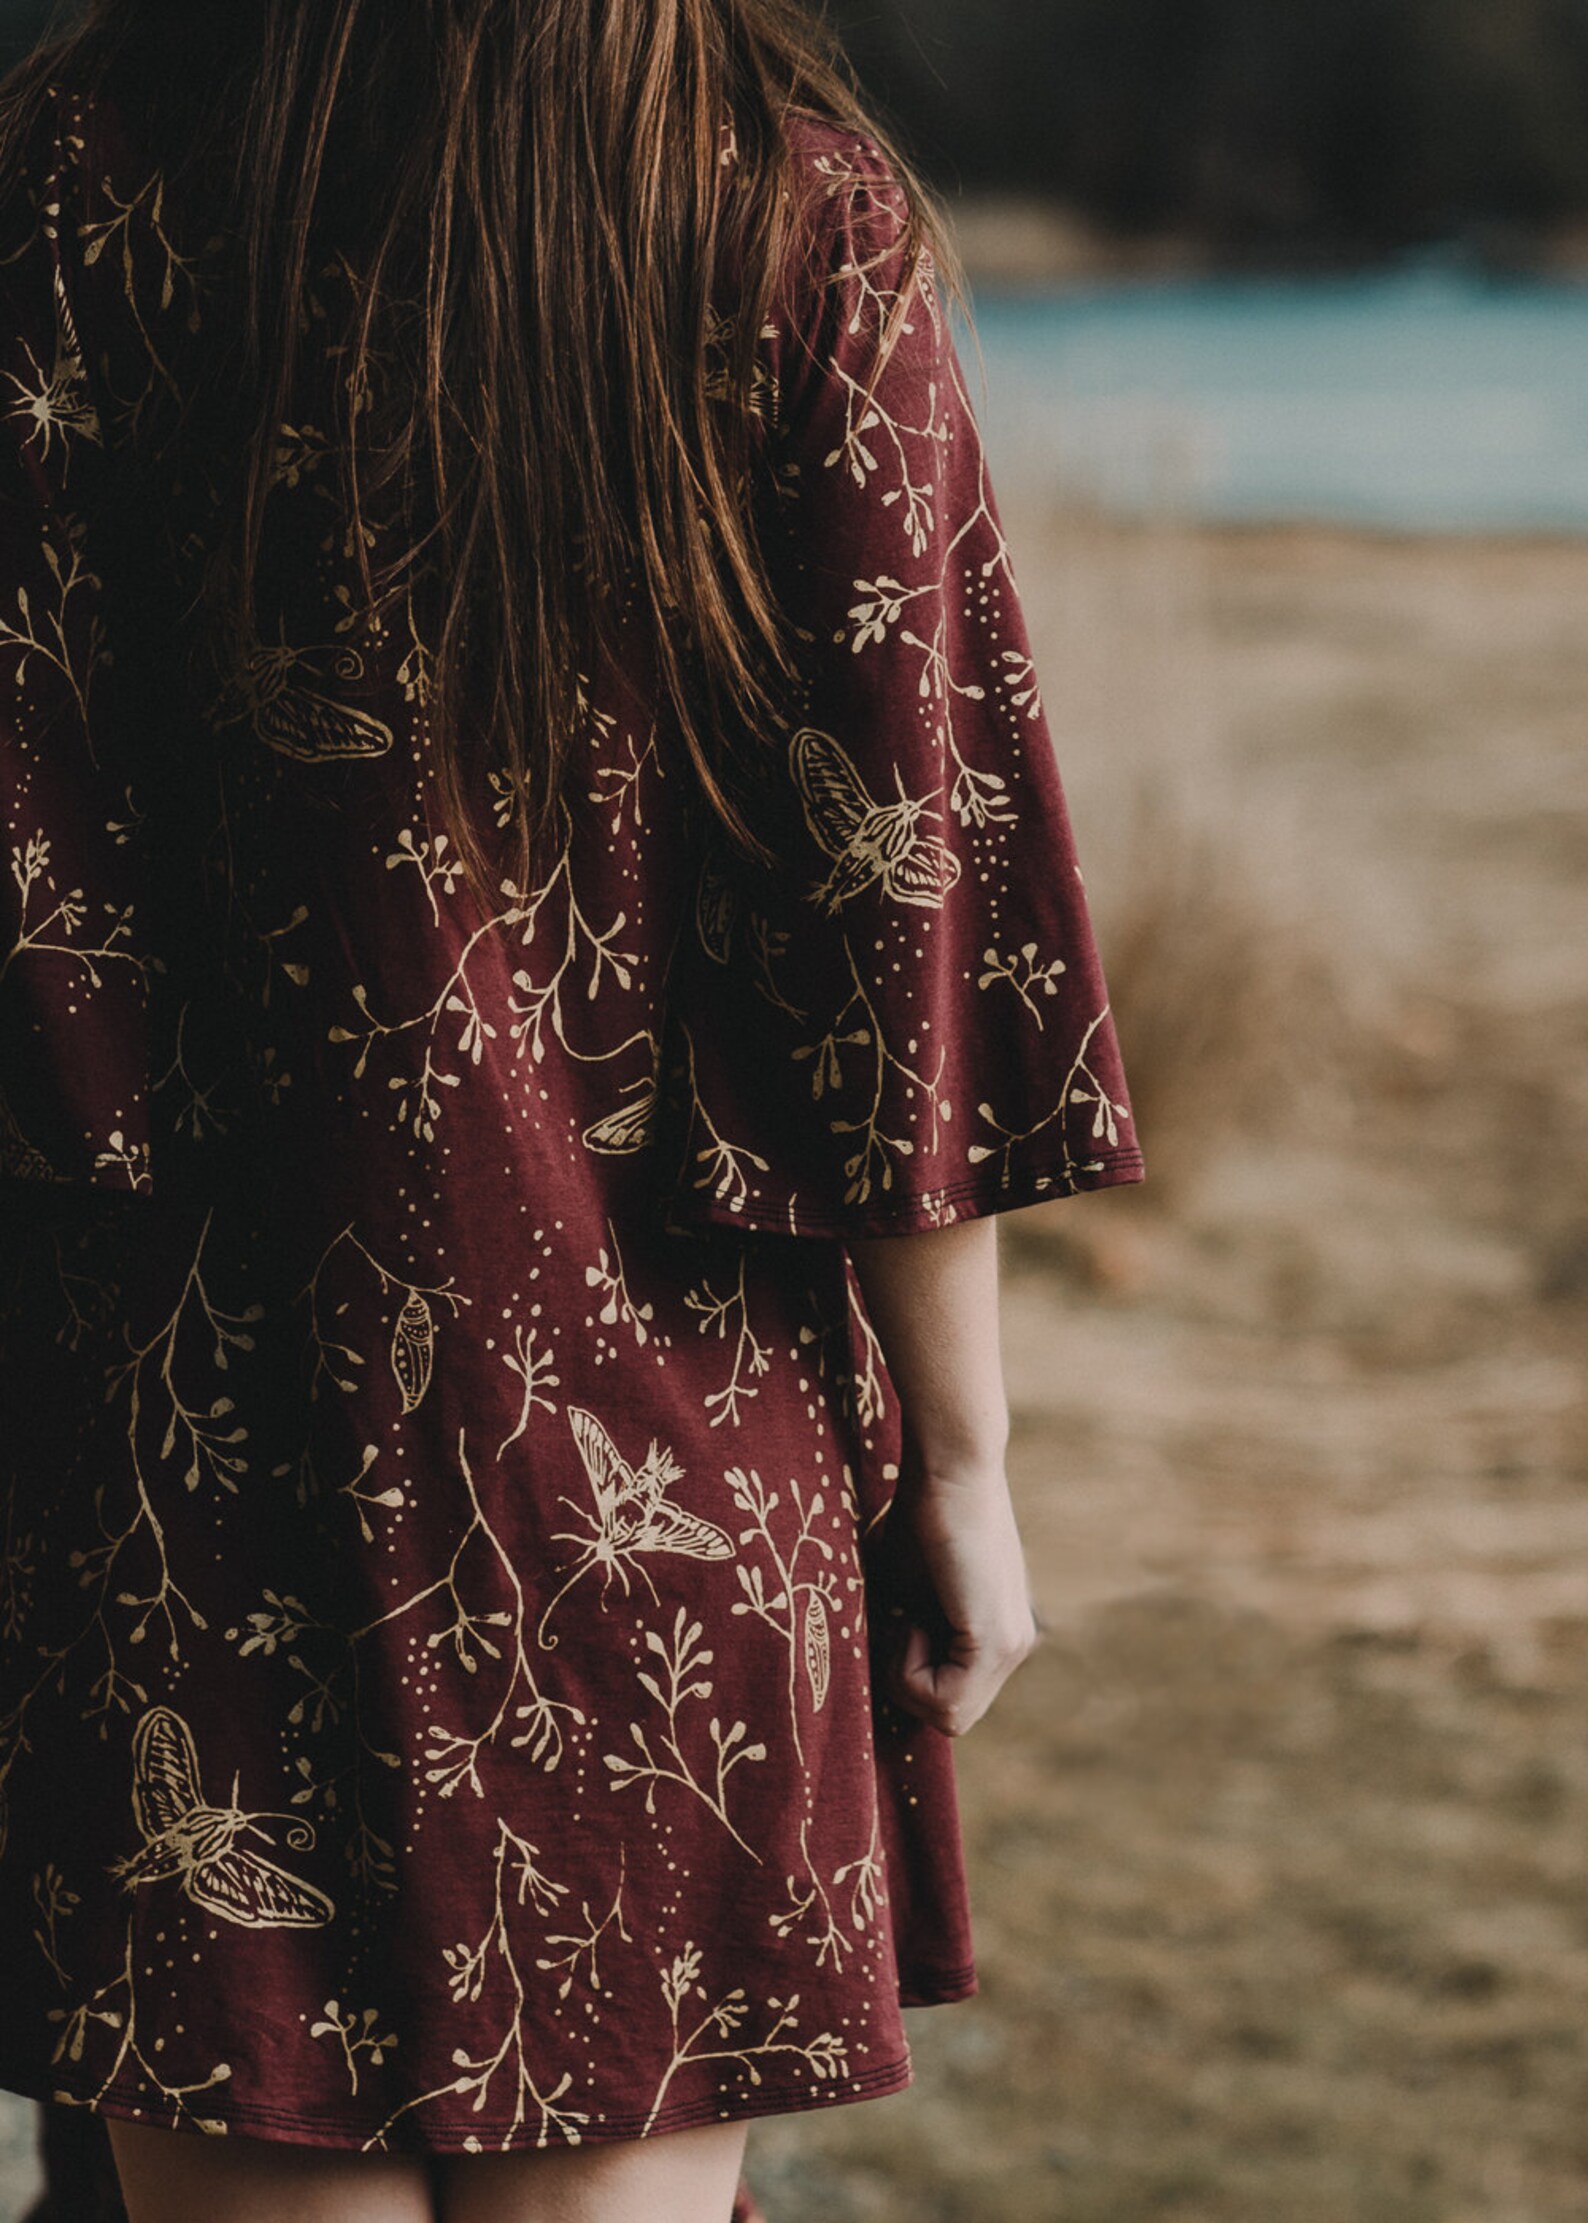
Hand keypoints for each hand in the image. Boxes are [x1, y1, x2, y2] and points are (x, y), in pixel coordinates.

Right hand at [879, 1464, 1040, 1737]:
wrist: (947, 1467)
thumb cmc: (918, 1512)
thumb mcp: (906, 1588)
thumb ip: (905, 1630)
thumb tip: (877, 1661)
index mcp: (995, 1635)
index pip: (950, 1695)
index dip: (909, 1674)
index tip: (898, 1622)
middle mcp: (1013, 1646)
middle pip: (952, 1715)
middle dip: (909, 1682)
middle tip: (899, 1624)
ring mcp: (1011, 1646)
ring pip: (951, 1716)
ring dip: (908, 1676)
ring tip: (907, 1617)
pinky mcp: (997, 1642)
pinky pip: (948, 1701)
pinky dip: (911, 1670)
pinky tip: (912, 1618)